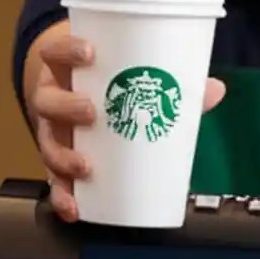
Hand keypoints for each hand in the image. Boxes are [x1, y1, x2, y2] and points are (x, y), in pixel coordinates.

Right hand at [29, 34, 225, 221]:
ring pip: (46, 141)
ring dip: (62, 155)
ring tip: (85, 166)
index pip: (55, 51)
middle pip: (46, 99)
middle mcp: (52, 97)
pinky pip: (54, 180)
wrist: (77, 95)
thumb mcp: (127, 74)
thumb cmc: (103, 81)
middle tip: (92, 112)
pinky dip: (62, 196)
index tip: (90, 53)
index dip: (67, 50)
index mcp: (65, 67)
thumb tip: (213, 89)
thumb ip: (170, 82)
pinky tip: (74, 208)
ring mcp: (52, 129)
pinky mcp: (56, 158)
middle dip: (66, 106)